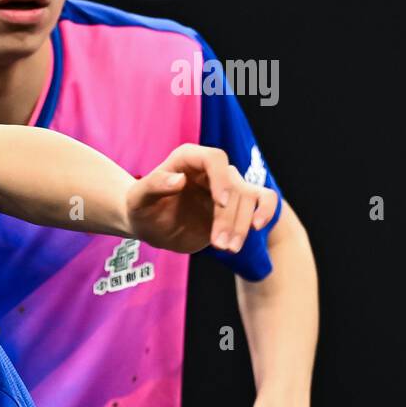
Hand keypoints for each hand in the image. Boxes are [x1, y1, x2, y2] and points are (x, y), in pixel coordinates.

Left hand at [126, 145, 277, 254]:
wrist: (150, 226)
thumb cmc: (141, 208)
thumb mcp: (139, 199)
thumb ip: (154, 186)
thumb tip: (179, 180)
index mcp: (188, 158)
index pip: (215, 158)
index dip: (221, 179)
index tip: (220, 203)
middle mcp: (211, 169)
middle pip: (234, 185)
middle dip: (229, 217)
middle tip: (219, 245)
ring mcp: (225, 186)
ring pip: (248, 198)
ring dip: (241, 226)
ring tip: (226, 248)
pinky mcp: (235, 205)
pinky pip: (263, 199)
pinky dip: (266, 210)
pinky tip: (257, 227)